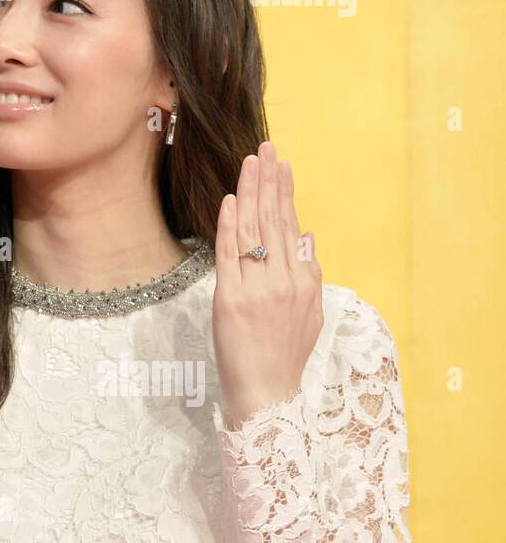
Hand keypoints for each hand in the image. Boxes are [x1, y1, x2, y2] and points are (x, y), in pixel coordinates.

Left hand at [213, 140, 323, 428]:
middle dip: (270, 181)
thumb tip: (305, 236)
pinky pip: (231, 255)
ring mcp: (259, 289)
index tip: (281, 164)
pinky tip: (233, 200)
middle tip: (265, 148)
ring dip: (252, 192)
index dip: (285, 193)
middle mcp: (285, 280)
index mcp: (304, 282)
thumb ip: (309, 274)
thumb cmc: (285, 356)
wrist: (267, 394)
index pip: (291, 226)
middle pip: (275, 221)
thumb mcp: (310, 314)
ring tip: (251, 162)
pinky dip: (231, 225)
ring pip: (255, 231)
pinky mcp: (232, 300)